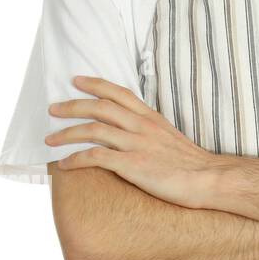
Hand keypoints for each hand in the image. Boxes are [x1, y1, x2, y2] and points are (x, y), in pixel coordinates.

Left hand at [45, 75, 218, 208]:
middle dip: (72, 105)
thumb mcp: (170, 137)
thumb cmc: (191, 164)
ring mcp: (137, 144)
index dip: (96, 84)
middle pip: (100, 107)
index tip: (77, 80)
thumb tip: (133, 131)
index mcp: (152, 118)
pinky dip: (75, 159)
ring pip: (93, 130)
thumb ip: (150, 130)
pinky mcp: (132, 165)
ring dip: (67, 133)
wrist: (208, 179)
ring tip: (50, 139)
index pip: (120, 93)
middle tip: (52, 108)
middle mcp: (142, 127)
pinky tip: (64, 165)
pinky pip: (96, 157)